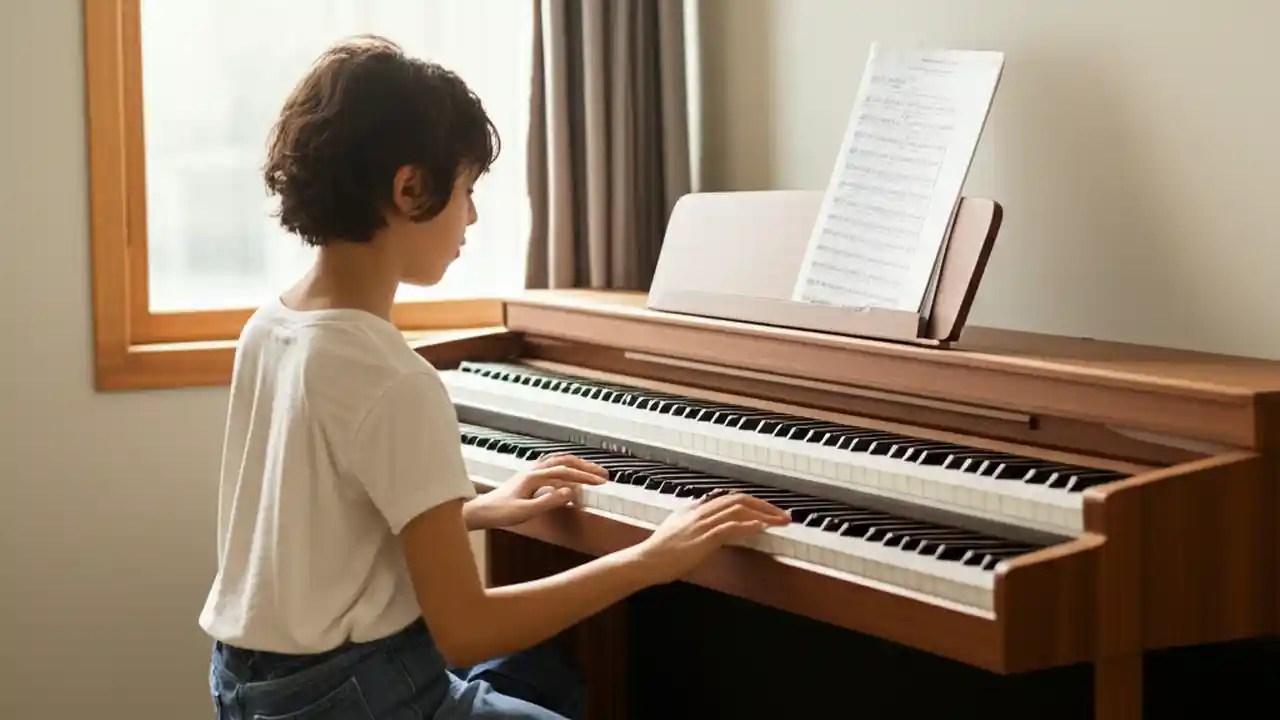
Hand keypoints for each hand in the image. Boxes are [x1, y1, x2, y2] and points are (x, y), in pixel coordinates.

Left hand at [463, 453, 607, 529]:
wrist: (481, 511)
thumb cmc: (501, 512)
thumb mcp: (526, 511)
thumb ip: (549, 501)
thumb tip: (571, 492)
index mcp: (534, 476)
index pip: (566, 471)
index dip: (585, 476)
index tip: (602, 482)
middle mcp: (534, 470)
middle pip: (565, 461)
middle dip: (586, 467)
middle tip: (604, 475)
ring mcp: (531, 473)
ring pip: (559, 462)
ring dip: (577, 466)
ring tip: (593, 473)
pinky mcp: (529, 478)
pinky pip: (553, 469)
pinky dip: (567, 470)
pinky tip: (572, 480)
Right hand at [629, 489, 789, 584]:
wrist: (646, 561)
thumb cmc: (660, 551)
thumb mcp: (678, 528)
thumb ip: (693, 519)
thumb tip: (708, 518)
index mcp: (696, 509)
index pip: (730, 498)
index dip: (754, 502)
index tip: (770, 511)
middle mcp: (701, 512)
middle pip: (739, 500)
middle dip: (765, 506)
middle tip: (784, 516)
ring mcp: (702, 524)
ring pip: (737, 510)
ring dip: (763, 514)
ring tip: (780, 521)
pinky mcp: (702, 539)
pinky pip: (728, 528)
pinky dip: (747, 525)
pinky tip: (760, 527)